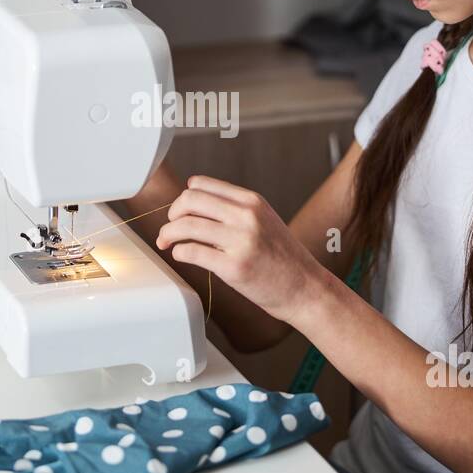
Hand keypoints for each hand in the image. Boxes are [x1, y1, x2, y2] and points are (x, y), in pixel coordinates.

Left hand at [155, 175, 326, 322]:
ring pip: (185, 225)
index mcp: (252, 201)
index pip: (202, 184)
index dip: (183, 197)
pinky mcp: (233, 267)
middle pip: (189, 200)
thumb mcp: (264, 220)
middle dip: (172, 214)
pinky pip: (191, 252)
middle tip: (170, 227)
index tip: (179, 211)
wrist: (304, 288)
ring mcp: (240, 241)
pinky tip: (182, 256)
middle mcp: (246, 216)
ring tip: (167, 242)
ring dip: (168, 234)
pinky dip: (178, 252)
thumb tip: (193, 202)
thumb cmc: (283, 259)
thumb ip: (234, 210)